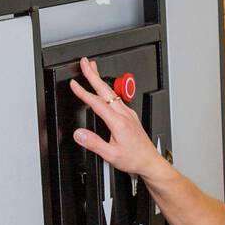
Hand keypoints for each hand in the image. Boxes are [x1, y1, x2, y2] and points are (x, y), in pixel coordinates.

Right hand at [70, 57, 165, 179]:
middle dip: (93, 74)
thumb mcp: (111, 155)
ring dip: (100, 79)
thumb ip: (94, 143)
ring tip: (92, 69)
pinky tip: (104, 90)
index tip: (74, 84)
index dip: (84, 92)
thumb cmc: (134, 158)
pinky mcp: (131, 116)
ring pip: (111, 92)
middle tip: (84, 62)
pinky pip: (117, 99)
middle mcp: (125, 114)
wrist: (150, 162)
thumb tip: (79, 134)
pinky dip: (107, 90)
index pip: (97, 102)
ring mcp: (129, 114)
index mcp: (118, 122)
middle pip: (105, 90)